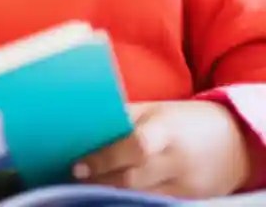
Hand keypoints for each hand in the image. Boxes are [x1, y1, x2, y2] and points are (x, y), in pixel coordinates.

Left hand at [74, 100, 251, 198]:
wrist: (234, 141)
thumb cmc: (183, 121)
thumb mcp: (156, 110)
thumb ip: (123, 116)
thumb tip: (81, 124)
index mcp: (167, 129)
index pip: (135, 146)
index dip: (104, 159)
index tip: (78, 166)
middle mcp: (178, 160)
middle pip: (133, 178)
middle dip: (100, 180)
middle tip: (75, 178)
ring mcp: (187, 184)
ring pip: (141, 195)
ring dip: (111, 192)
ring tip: (88, 186)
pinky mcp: (191, 199)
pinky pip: (156, 203)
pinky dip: (132, 199)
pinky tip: (113, 194)